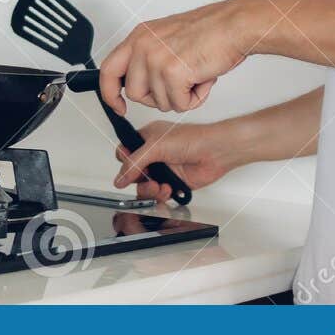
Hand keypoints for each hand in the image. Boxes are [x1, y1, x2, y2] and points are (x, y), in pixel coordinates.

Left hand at [99, 0, 258, 113]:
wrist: (234, 26)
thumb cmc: (209, 32)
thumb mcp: (166, 38)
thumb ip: (148, 58)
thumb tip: (141, 85)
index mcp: (139, 37)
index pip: (108, 70)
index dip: (110, 94)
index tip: (119, 106)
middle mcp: (142, 46)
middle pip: (135, 93)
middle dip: (157, 98)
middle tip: (178, 85)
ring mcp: (155, 59)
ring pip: (159, 102)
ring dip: (180, 97)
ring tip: (196, 76)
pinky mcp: (172, 72)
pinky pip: (179, 104)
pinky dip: (194, 99)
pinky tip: (203, 80)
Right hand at [112, 120, 238, 198]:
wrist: (214, 152)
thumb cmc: (192, 139)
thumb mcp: (156, 146)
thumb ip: (134, 162)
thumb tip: (120, 178)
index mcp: (147, 138)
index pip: (126, 152)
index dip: (125, 162)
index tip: (128, 169)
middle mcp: (154, 154)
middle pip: (133, 172)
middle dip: (137, 179)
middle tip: (146, 178)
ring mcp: (163, 169)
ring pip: (145, 186)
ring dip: (149, 189)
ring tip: (158, 187)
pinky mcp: (173, 182)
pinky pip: (159, 194)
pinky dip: (161, 195)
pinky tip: (168, 189)